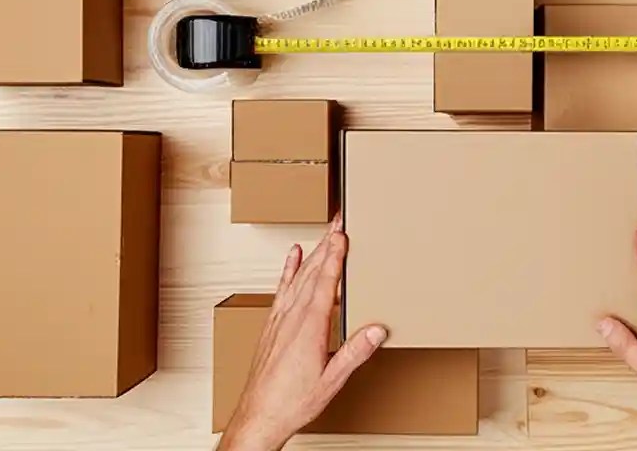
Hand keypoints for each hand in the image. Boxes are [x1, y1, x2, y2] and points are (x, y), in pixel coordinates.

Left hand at [218, 214, 387, 450]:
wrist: (259, 416)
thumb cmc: (292, 401)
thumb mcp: (332, 379)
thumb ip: (355, 352)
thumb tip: (377, 329)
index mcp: (309, 327)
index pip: (325, 282)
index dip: (335, 256)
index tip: (343, 234)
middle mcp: (292, 318)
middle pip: (312, 271)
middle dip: (327, 244)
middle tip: (338, 221)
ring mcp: (279, 319)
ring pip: (298, 277)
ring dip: (312, 252)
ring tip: (325, 233)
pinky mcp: (272, 325)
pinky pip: (282, 289)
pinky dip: (288, 270)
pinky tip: (293, 256)